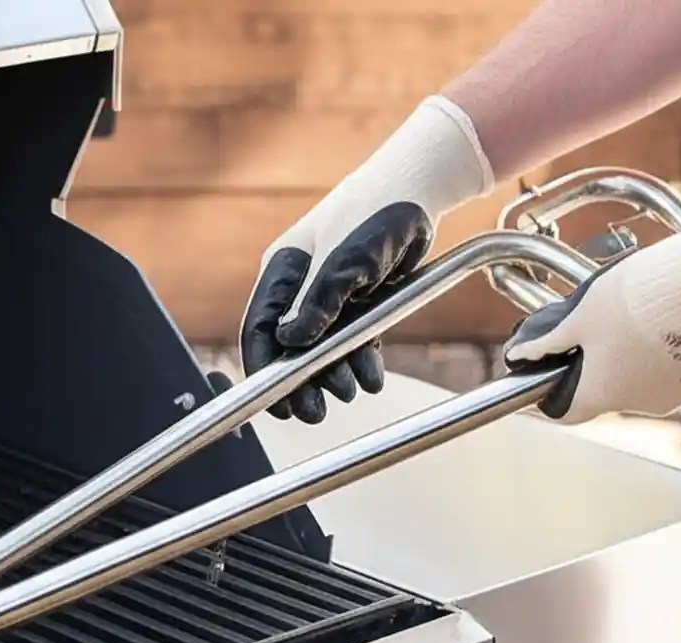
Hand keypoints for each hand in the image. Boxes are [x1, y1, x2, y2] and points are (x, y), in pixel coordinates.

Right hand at [239, 96, 493, 422]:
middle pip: (291, 347)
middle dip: (302, 382)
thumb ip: (318, 304)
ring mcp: (332, 294)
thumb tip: (288, 343)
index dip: (263, 371)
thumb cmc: (375, 214)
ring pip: (325, 348)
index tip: (274, 406)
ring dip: (335, 374)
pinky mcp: (362, 298)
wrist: (421, 191)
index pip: (260, 330)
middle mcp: (302, 286)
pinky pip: (355, 340)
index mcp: (283, 272)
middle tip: (315, 413)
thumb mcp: (346, 263)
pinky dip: (362, 361)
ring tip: (351, 391)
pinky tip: (372, 379)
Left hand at [502, 210, 680, 424]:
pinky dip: (661, 344)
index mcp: (602, 393)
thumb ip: (549, 341)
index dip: (546, 389)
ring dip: (629, 348)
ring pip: (638, 373)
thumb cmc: (644, 297)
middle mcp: (638, 403)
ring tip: (633, 308)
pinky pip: (671, 363)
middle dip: (593, 357)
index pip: (563, 409)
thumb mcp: (582, 314)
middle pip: (602, 387)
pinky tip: (663, 313)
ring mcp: (675, 391)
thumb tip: (520, 356)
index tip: (541, 370)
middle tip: (593, 320)